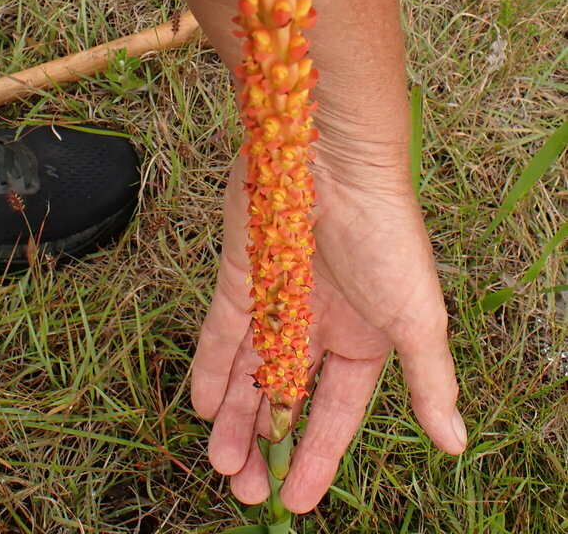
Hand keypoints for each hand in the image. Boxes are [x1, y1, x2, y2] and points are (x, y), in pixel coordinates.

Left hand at [191, 150, 465, 514]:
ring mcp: (276, 297)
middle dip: (265, 443)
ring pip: (249, 369)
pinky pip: (223, 329)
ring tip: (219, 462)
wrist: (333, 158)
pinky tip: (203, 404)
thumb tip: (455, 442)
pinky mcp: (241, 272)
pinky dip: (212, 365)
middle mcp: (318, 321)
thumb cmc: (385, 236)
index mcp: (363, 335)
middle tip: (242, 488)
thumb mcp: (416, 317)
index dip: (318, 456)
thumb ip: (429, 380)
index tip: (295, 500)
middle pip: (286, 395)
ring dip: (234, 417)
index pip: (337, 410)